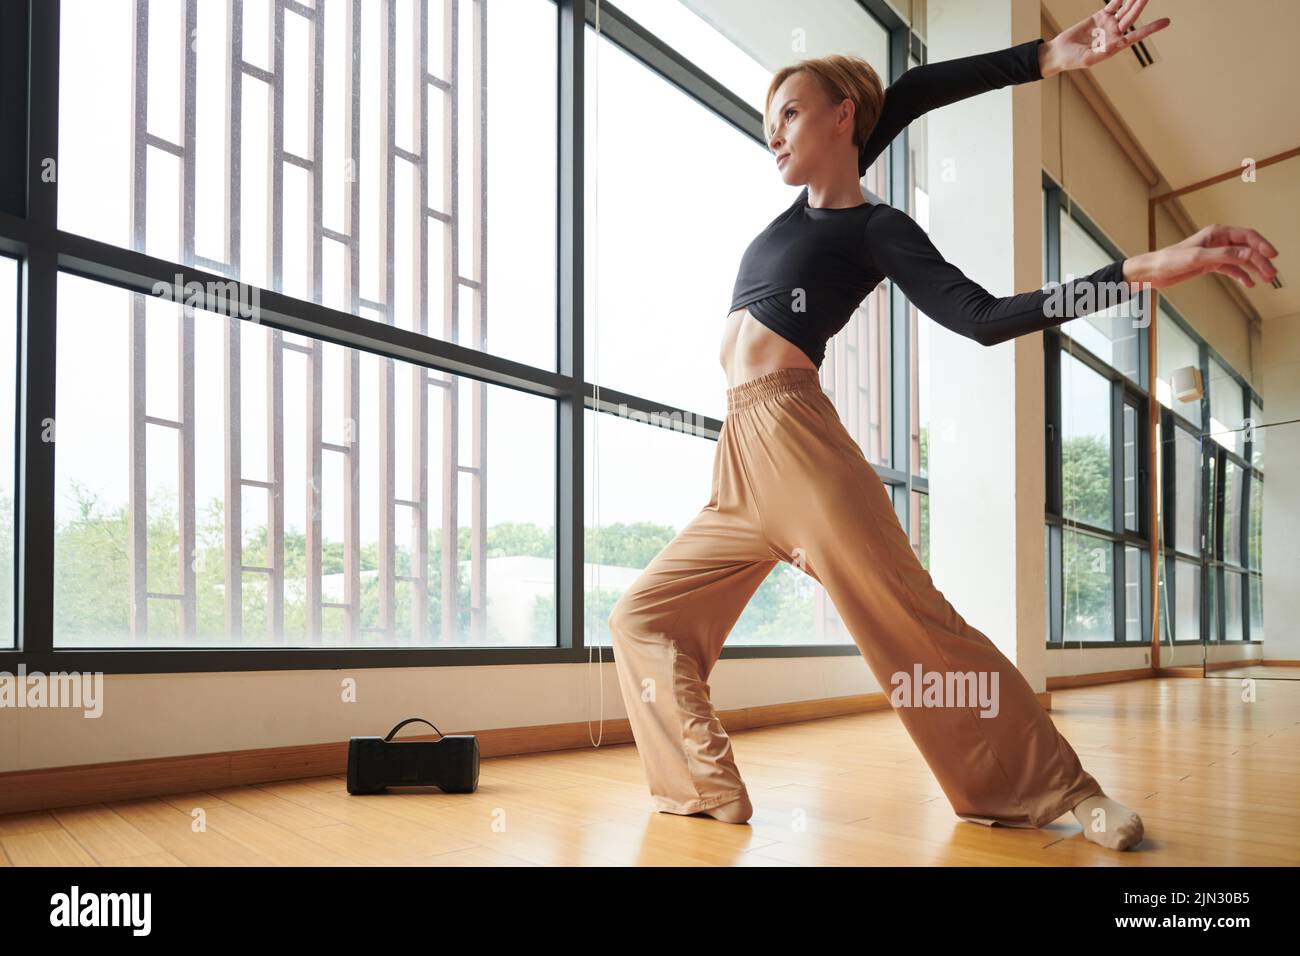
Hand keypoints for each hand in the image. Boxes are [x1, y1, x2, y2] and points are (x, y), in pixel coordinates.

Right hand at [1038, 0, 1170, 77]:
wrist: (1058, 53)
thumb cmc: (1071, 60)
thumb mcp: (1088, 59)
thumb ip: (1102, 53)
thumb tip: (1117, 45)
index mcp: (1114, 46)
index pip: (1137, 35)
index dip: (1151, 28)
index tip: (1165, 22)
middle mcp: (1114, 34)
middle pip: (1132, 17)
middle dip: (1141, 5)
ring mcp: (1107, 24)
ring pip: (1124, 9)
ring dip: (1133, 0)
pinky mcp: (1099, 17)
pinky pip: (1113, 5)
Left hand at [1121, 224, 1278, 289]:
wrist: (1153, 272)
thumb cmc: (1170, 260)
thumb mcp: (1198, 257)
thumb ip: (1223, 255)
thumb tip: (1247, 254)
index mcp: (1217, 233)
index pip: (1246, 236)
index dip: (1262, 245)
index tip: (1272, 256)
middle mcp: (1218, 241)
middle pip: (1247, 248)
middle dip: (1261, 260)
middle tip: (1271, 273)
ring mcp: (1215, 253)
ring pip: (1241, 259)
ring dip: (1254, 268)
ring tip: (1265, 279)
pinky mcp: (1210, 264)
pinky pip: (1231, 269)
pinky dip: (1241, 276)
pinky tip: (1249, 284)